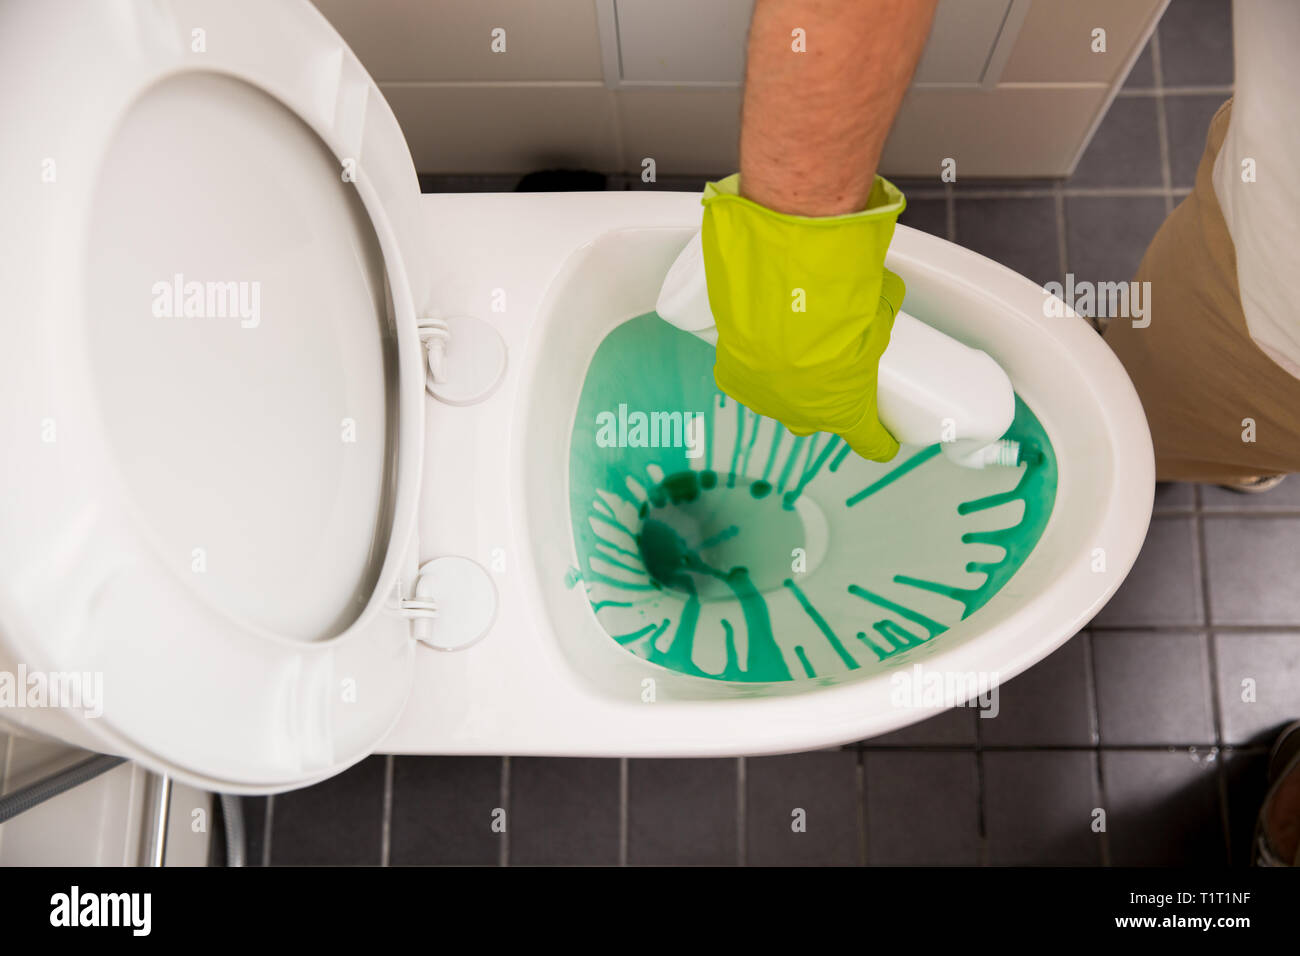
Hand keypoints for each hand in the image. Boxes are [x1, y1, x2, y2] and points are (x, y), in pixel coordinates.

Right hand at [701, 173, 906, 461]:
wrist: (778, 307)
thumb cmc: (839, 320)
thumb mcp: (878, 313)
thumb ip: (884, 311)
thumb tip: (886, 291)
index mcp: (846, 412)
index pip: (870, 441)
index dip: (879, 442)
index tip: (886, 442)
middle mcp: (803, 418)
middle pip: (816, 420)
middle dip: (822, 399)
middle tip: (828, 364)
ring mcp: (764, 403)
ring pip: (777, 399)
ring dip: (784, 380)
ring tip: (785, 346)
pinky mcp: (732, 381)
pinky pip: (744, 377)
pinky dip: (749, 362)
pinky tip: (753, 341)